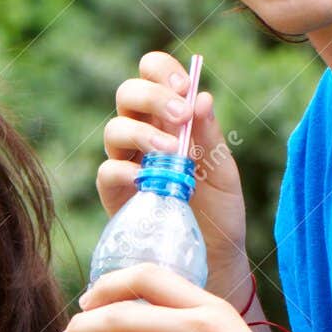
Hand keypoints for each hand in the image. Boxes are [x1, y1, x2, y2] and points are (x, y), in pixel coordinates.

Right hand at [99, 51, 250, 302]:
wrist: (215, 259)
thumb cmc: (220, 211)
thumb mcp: (223, 171)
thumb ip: (210, 136)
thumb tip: (201, 97)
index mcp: (171, 118)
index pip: (155, 75)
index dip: (163, 72)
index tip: (183, 87)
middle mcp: (143, 133)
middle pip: (128, 93)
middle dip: (152, 96)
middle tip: (180, 115)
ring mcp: (127, 163)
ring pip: (115, 128)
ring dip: (142, 133)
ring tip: (170, 152)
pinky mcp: (115, 195)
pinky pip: (108, 172)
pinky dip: (125, 171)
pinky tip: (146, 179)